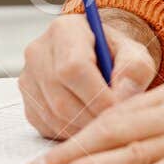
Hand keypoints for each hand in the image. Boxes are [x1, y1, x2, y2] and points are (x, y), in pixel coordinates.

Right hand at [19, 10, 161, 139]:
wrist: (100, 57)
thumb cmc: (117, 54)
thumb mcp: (135, 54)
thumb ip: (135, 70)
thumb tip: (122, 96)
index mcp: (65, 30)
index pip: (74, 67)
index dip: (97, 95)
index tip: (118, 107)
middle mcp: (39, 52)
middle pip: (61, 97)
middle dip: (92, 116)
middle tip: (114, 120)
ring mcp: (28, 79)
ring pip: (54, 116)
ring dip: (83, 128)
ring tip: (104, 121)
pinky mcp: (28, 103)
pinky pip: (48, 127)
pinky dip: (71, 133)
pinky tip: (88, 121)